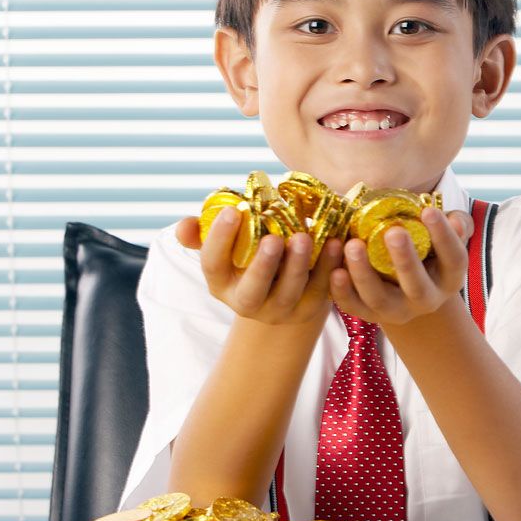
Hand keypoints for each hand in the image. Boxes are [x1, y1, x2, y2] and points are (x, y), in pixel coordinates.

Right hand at [176, 207, 342, 324]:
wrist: (282, 286)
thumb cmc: (248, 252)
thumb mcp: (225, 244)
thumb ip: (204, 232)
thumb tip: (185, 226)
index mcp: (221, 282)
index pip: (212, 264)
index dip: (219, 240)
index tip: (232, 211)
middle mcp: (247, 302)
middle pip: (252, 291)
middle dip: (262, 266)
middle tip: (273, 238)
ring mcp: (279, 309)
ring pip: (288, 293)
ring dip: (297, 266)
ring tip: (304, 237)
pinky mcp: (308, 309)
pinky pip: (320, 290)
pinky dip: (328, 267)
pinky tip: (335, 243)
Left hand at [330, 206, 474, 326]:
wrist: (405, 288)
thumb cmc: (426, 251)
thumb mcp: (444, 238)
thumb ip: (454, 225)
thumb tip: (453, 219)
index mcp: (449, 279)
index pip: (454, 259)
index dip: (444, 237)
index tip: (429, 210)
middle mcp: (425, 300)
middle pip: (417, 286)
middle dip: (405, 260)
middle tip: (394, 231)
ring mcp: (396, 311)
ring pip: (379, 298)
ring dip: (364, 273)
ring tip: (353, 245)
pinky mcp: (369, 314)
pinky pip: (353, 306)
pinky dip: (341, 291)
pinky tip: (335, 270)